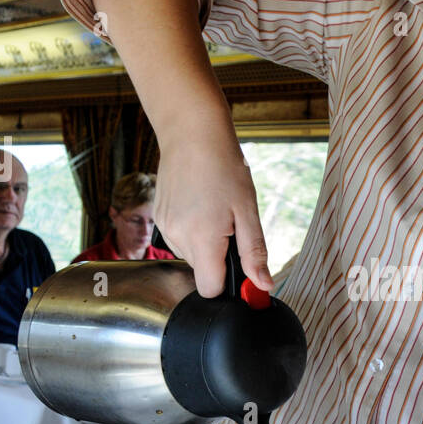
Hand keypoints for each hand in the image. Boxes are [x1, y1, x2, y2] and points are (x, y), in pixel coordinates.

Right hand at [154, 120, 274, 297]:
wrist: (192, 134)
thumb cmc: (224, 167)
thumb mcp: (248, 211)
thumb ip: (254, 253)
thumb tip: (263, 286)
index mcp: (202, 239)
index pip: (210, 289)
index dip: (228, 284)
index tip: (240, 267)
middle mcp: (178, 237)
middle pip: (202, 273)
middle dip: (219, 259)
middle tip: (231, 226)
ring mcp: (165, 227)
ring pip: (191, 257)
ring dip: (206, 245)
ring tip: (215, 212)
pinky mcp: (159, 218)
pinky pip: (180, 240)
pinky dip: (193, 232)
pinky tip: (201, 207)